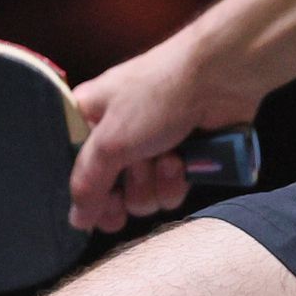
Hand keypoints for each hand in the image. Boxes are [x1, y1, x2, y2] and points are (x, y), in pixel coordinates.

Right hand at [65, 39, 253, 233]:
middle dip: (131, 188)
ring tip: (169, 158)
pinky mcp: (182, 156)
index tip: (99, 211)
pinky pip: (170, 190)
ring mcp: (151, 146)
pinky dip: (177, 180)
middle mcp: (117, 134)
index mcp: (89, 119)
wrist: (219, 76)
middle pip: (112, 192)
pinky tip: (184, 159)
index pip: (76, 172)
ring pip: (144, 196)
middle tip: (141, 169)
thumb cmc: (157, 95)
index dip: (88, 196)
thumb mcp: (111, 140)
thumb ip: (88, 182)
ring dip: (157, 183)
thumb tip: (76, 219)